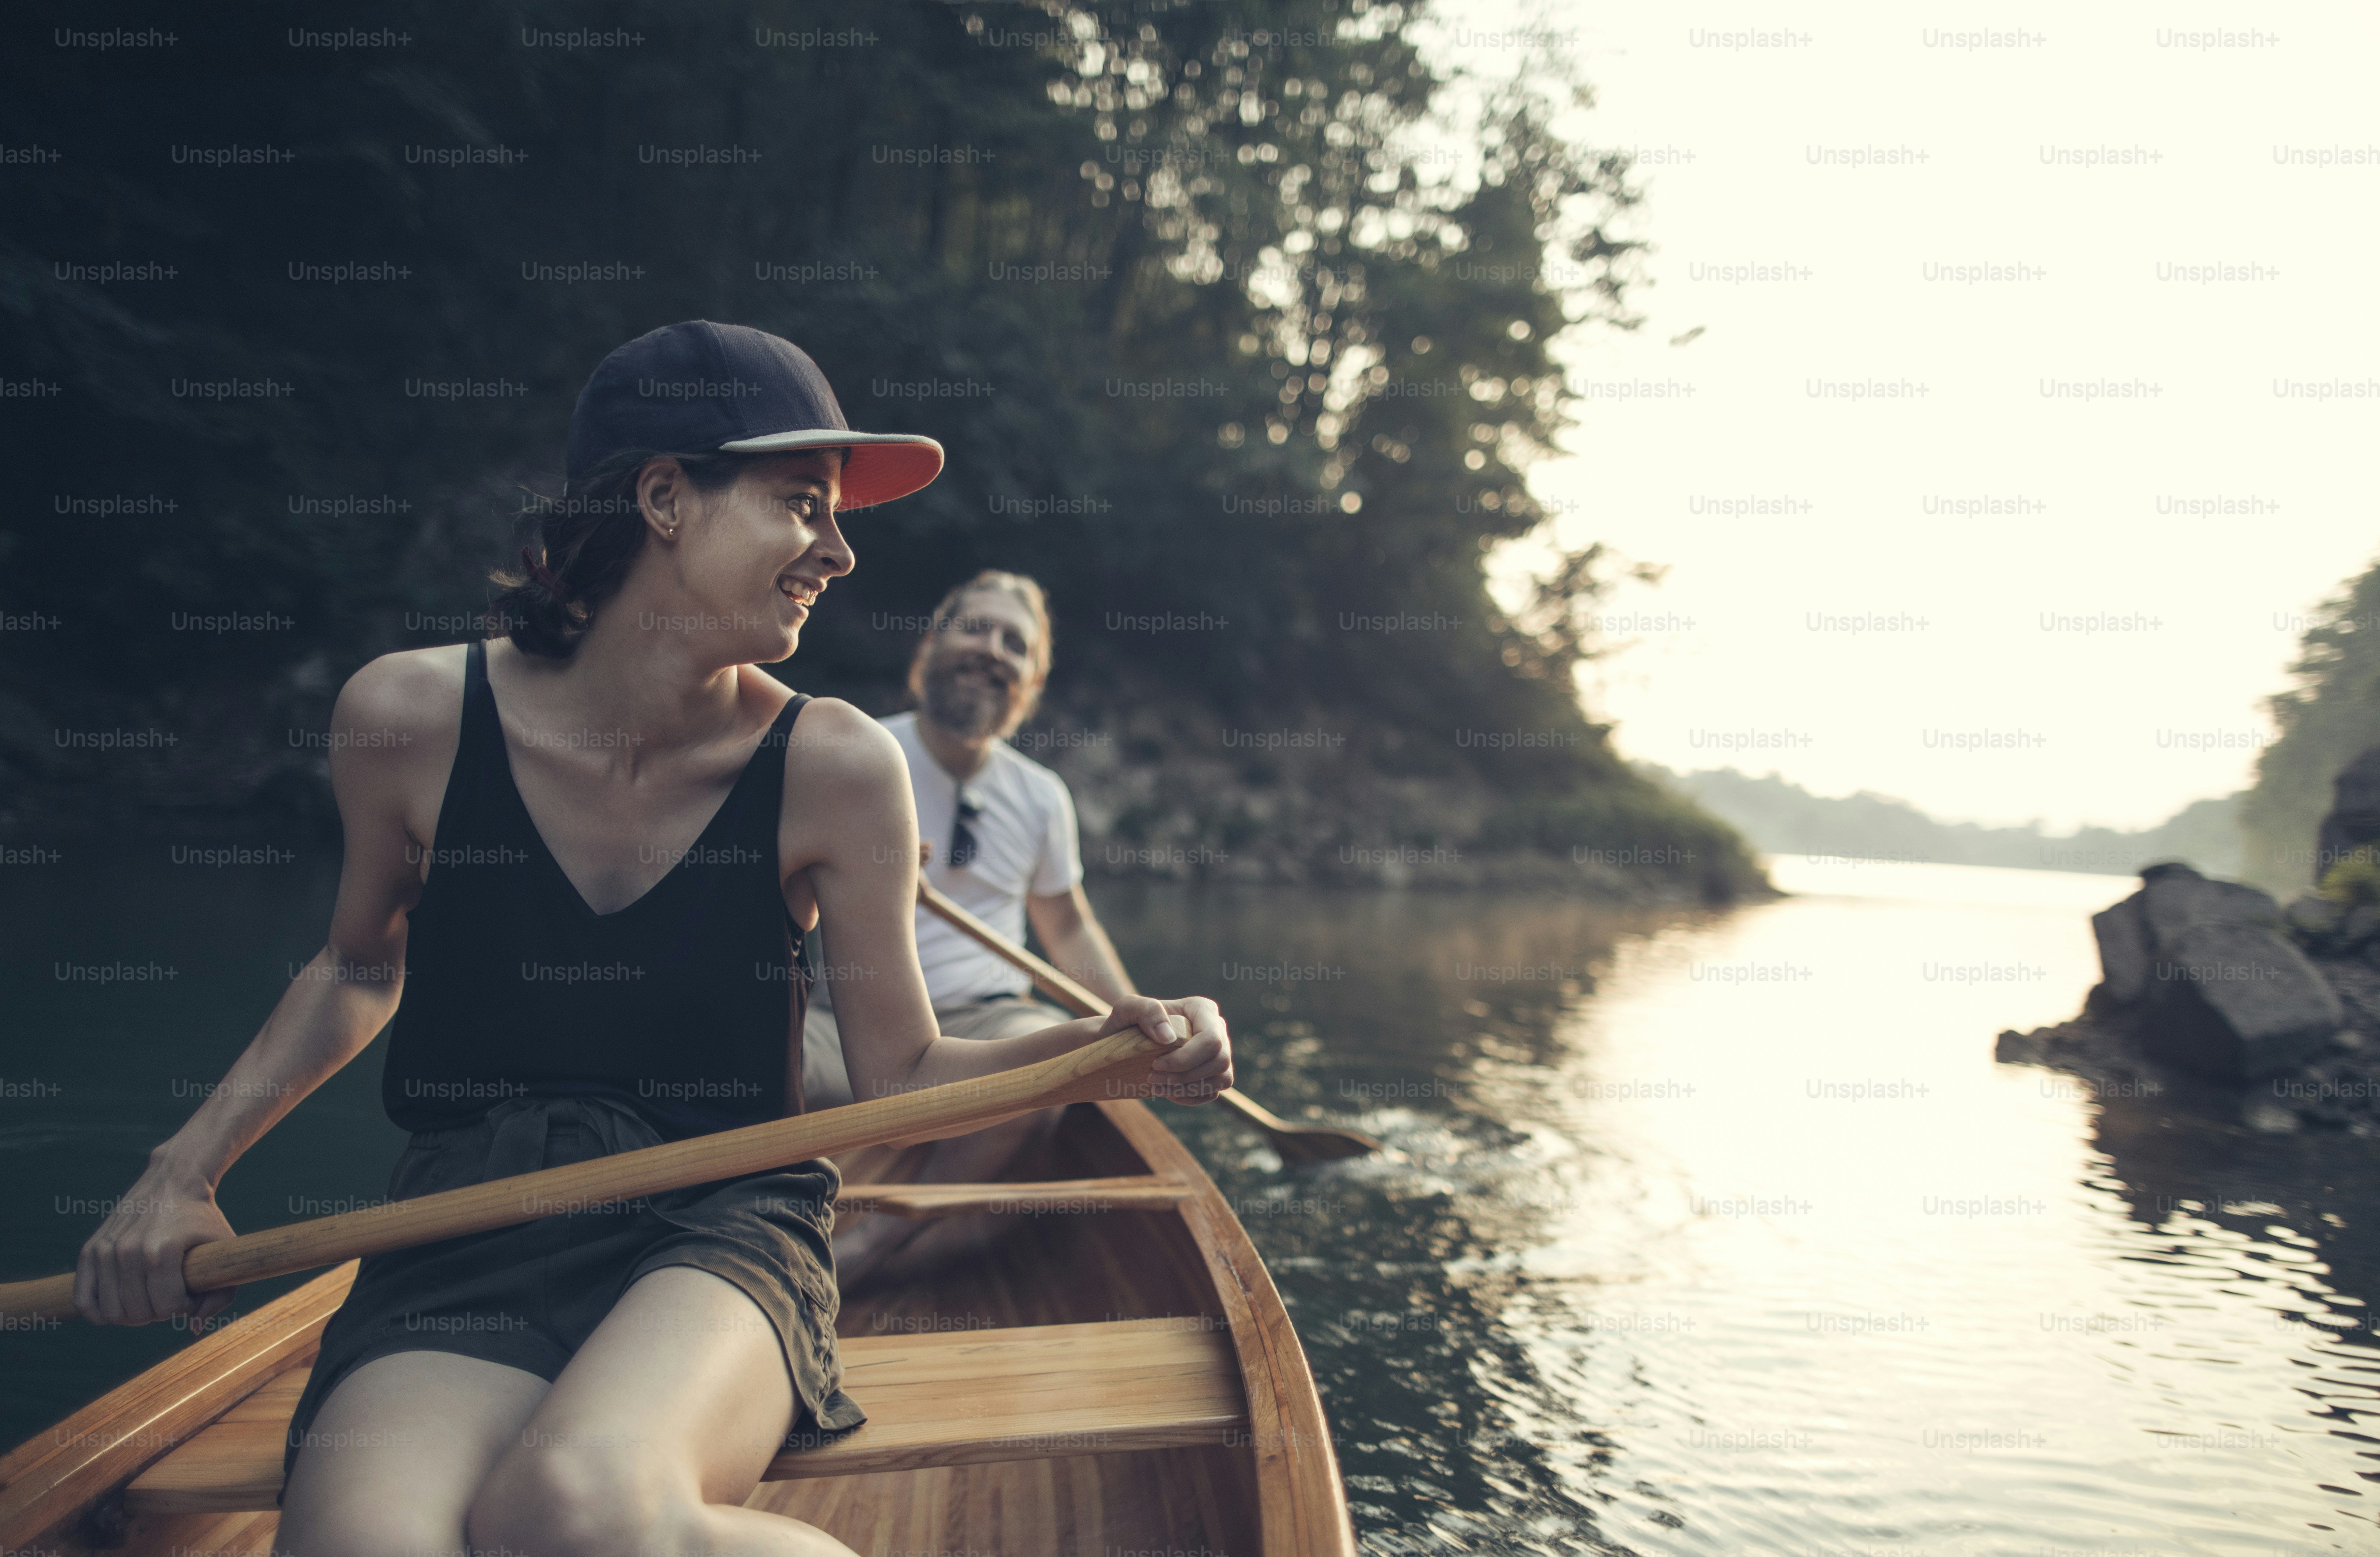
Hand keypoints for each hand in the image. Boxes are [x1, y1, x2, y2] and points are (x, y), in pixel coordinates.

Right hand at [73, 1158, 238, 1326]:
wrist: (174, 1182)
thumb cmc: (203, 1220)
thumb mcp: (224, 1251)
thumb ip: (220, 1295)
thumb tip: (193, 1329)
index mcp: (160, 1252)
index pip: (167, 1308)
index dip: (185, 1307)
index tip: (192, 1290)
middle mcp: (127, 1251)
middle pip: (139, 1314)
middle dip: (160, 1311)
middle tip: (172, 1291)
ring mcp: (104, 1251)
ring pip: (112, 1313)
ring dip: (134, 1312)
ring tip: (151, 1293)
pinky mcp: (89, 1251)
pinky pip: (84, 1301)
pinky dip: (100, 1312)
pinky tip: (121, 1303)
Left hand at [1102, 994, 1232, 1105]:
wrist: (1123, 1042)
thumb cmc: (1127, 1023)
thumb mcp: (1127, 1009)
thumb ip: (1147, 1011)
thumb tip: (1168, 1037)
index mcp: (1202, 1009)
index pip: (1210, 1039)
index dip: (1186, 1058)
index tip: (1155, 1064)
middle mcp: (1217, 1029)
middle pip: (1220, 1061)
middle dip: (1185, 1076)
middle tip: (1152, 1078)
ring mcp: (1219, 1052)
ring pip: (1222, 1079)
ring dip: (1188, 1089)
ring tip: (1157, 1087)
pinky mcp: (1213, 1073)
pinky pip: (1213, 1092)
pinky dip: (1190, 1097)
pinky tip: (1167, 1092)